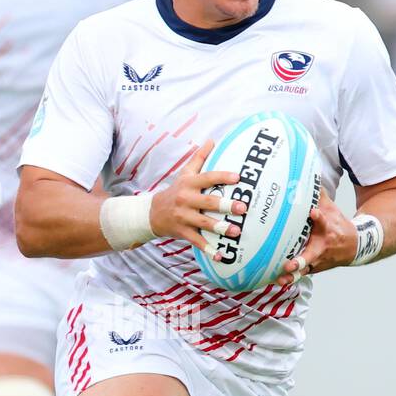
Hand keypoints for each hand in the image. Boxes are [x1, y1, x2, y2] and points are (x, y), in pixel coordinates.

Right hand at [149, 140, 246, 258]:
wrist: (152, 213)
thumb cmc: (175, 191)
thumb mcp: (184, 174)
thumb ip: (199, 158)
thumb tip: (212, 140)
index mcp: (189, 184)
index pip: (207, 177)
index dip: (222, 177)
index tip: (238, 177)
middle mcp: (185, 199)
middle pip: (208, 202)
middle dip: (225, 205)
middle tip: (243, 207)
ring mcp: (183, 217)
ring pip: (203, 223)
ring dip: (220, 228)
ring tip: (237, 231)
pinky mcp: (182, 232)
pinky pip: (196, 241)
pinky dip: (208, 249)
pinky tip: (220, 255)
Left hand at [277, 191, 356, 286]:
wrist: (355, 246)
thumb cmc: (338, 225)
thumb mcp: (331, 209)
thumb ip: (318, 194)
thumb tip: (308, 173)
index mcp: (327, 229)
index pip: (324, 221)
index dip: (319, 217)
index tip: (313, 212)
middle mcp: (322, 247)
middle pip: (311, 254)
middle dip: (300, 260)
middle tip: (289, 264)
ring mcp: (318, 260)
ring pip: (304, 269)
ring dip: (292, 275)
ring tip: (280, 278)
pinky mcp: (313, 268)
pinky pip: (300, 275)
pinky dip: (289, 278)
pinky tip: (276, 280)